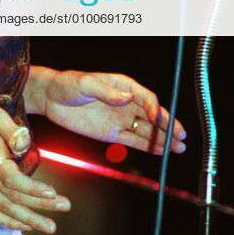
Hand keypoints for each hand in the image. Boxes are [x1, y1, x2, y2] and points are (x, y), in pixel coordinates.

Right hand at [0, 101, 70, 234]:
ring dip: (29, 220)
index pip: (10, 178)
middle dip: (40, 205)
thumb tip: (25, 143)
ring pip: (5, 209)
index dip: (31, 188)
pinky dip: (9, 223)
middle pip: (13, 197)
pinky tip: (27, 226)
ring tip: (50, 226)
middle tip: (65, 206)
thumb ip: (10, 128)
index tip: (51, 192)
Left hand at [40, 69, 186, 154]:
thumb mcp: (84, 83)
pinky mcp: (113, 133)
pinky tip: (162, 151)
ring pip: (147, 130)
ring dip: (163, 138)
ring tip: (179, 147)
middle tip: (181, 135)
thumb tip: (126, 97)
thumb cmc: (67, 84)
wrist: (52, 98)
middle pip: (152, 115)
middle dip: (168, 125)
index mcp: (123, 85)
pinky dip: (148, 146)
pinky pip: (134, 140)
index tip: (156, 117)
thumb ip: (105, 91)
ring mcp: (120, 119)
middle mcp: (126, 102)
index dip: (154, 108)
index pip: (145, 97)